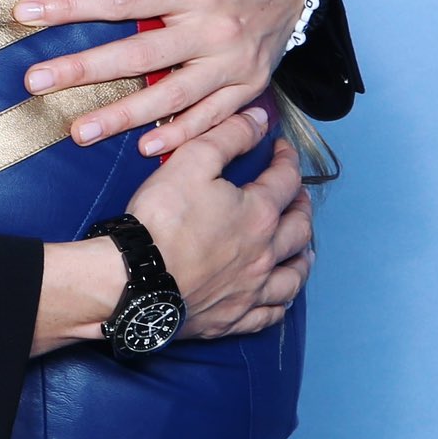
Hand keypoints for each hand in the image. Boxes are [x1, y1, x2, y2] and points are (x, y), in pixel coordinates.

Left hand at [15, 0, 301, 152]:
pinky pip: (212, 117)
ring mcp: (233, 62)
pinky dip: (181, 136)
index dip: (72, 6)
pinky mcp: (248, 85)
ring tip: (77, 132)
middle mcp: (214, 28)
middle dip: (83, 70)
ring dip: (123, 117)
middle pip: (139, 55)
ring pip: (172, 97)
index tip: (27, 14)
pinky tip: (144, 149)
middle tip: (35, 81)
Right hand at [126, 112, 311, 338]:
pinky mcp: (232, 318)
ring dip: (302, 258)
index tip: (281, 150)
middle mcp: (264, 253)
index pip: (286, 180)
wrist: (133, 278)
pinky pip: (269, 314)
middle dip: (302, 207)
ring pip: (293, 276)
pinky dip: (280, 304)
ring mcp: (250, 289)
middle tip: (298, 197)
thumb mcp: (192, 161)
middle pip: (299, 229)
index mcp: (259, 214)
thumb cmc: (161, 220)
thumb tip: (259, 120)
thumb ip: (229, 136)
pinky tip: (280, 299)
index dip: (287, 160)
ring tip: (303, 250)